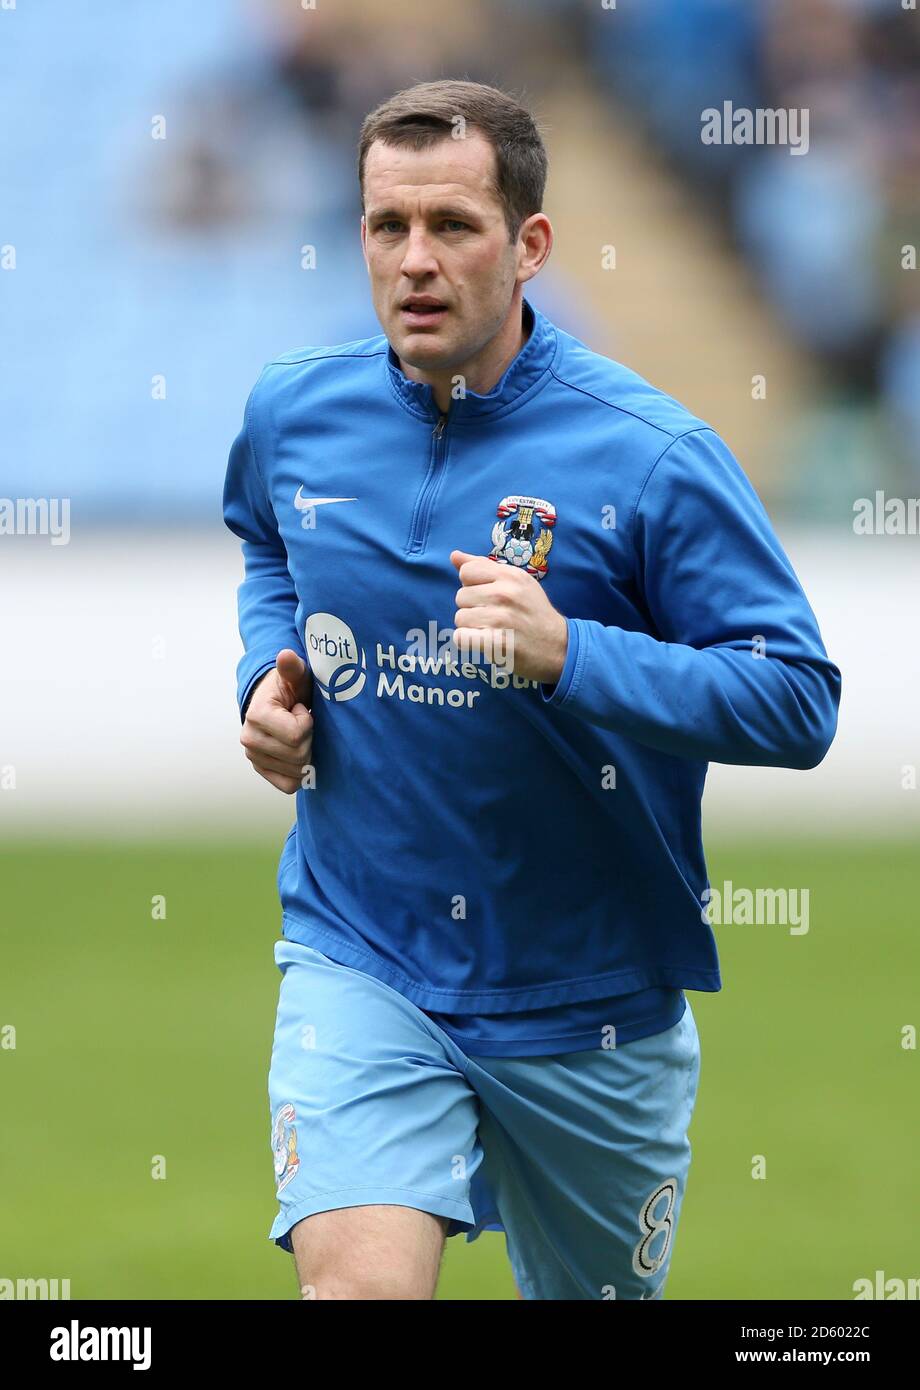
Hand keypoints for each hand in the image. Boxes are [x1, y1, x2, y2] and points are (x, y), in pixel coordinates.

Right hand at [240, 649, 313, 793]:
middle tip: (302, 723)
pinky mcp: (262, 770)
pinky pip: (289, 785)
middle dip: (309, 739)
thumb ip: (292, 667)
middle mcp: (250, 739)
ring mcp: (254, 757)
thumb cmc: (290, 687)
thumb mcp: (295, 675)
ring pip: (297, 771)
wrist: (276, 702)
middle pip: (299, 755)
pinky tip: (298, 753)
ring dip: (306, 754)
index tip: (300, 710)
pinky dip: (299, 774)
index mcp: (256, 715)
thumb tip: (285, 655)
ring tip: (297, 735)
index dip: (307, 722)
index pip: (297, 735)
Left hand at [450, 550, 567, 682]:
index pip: (466, 572)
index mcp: (510, 576)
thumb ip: (484, 567)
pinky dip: (467, 642)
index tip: (488, 596)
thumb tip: (454, 556)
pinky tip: (483, 641)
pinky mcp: (497, 643)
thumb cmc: (533, 612)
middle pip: (461, 596)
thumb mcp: (516, 581)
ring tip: (491, 629)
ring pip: (460, 618)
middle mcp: (505, 594)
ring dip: (471, 627)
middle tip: (493, 616)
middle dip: (472, 608)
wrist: (558, 646)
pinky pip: (461, 638)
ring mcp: (501, 619)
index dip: (473, 585)